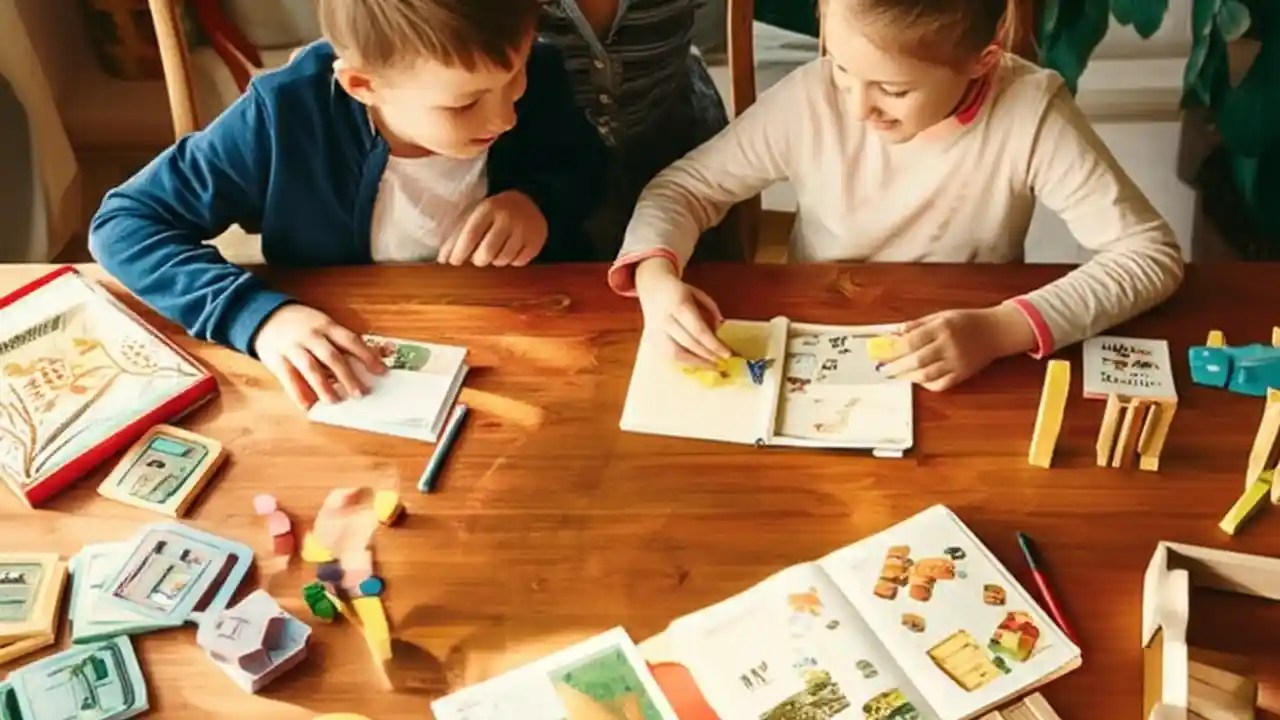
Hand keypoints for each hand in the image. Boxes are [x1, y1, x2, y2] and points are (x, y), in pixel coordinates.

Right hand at [252, 304, 385, 408]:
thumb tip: (375, 356)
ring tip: (334, 400)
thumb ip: (343, 342)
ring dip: (323, 386)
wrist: (265, 315)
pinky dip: (298, 393)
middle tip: (360, 394)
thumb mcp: (324, 325)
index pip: (350, 341)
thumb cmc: (304, 325)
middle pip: (331, 356)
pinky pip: (288, 378)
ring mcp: (292, 347)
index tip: (380, 371)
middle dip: (347, 376)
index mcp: (326, 326)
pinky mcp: (276, 359)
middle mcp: (310, 336)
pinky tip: (307, 405)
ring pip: (309, 367)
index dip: (366, 356)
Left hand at [439, 191, 547, 266]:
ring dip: (495, 260)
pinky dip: (512, 261)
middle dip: (478, 260)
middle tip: (479, 257)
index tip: (454, 262)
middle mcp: (508, 217)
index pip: (470, 235)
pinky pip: (519, 262)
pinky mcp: (537, 241)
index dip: (459, 252)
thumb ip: (457, 236)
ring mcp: (524, 229)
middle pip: (486, 253)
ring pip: (502, 260)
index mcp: (488, 208)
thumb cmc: (494, 213)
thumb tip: (442, 260)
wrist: (529, 202)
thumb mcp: (475, 216)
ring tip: (496, 250)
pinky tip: (512, 249)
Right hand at [634, 257, 731, 365]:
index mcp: (678, 304)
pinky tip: (696, 363)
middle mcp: (664, 319)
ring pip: (675, 355)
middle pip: (688, 344)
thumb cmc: (677, 290)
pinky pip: (667, 356)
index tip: (727, 353)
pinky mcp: (650, 339)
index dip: (713, 345)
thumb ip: (710, 308)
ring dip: (695, 363)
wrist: (651, 285)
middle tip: (722, 363)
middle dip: (707, 356)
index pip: (698, 330)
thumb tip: (720, 328)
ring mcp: (654, 331)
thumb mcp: (697, 292)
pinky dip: (684, 361)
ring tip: (710, 366)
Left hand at [880, 305, 1035, 390]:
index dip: (894, 349)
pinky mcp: (963, 374)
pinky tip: (918, 380)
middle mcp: (949, 345)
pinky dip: (926, 384)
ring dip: (908, 377)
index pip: (911, 341)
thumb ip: (918, 324)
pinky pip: (941, 384)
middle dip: (896, 366)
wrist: (996, 331)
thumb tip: (895, 333)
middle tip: (884, 369)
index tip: (882, 352)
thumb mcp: (942, 315)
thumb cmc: (967, 321)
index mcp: (942, 327)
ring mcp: (957, 362)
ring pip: (927, 375)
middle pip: (917, 360)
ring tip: (897, 375)